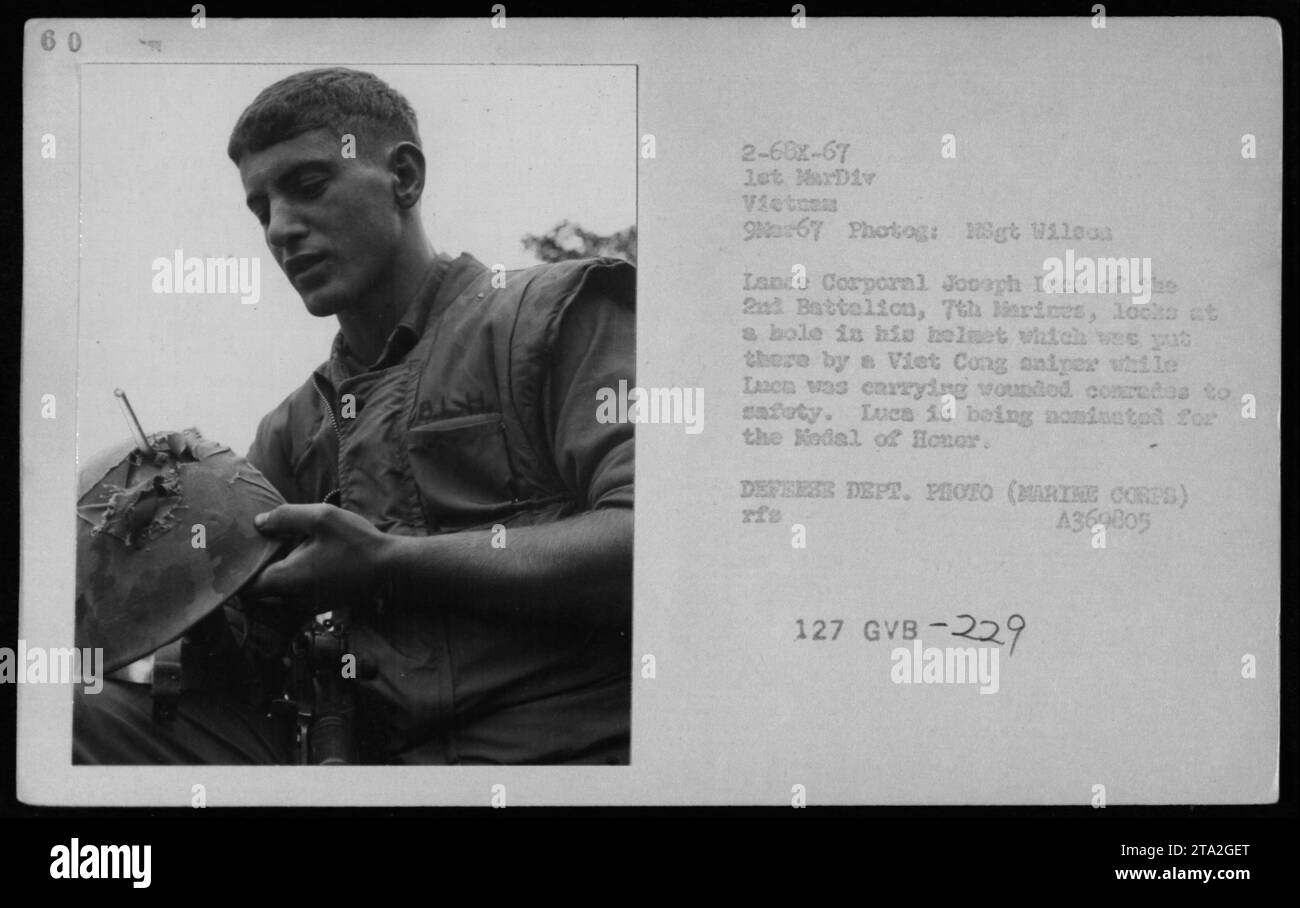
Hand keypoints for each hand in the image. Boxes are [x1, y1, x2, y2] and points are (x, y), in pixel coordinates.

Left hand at [244, 504, 392, 613]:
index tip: (239, 553)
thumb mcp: (321, 518)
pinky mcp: (321, 603)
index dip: (238, 572)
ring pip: (279, 590)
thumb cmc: (357, 543)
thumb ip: (285, 517)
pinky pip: (297, 592)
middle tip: (261, 544)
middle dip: (259, 569)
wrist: (392, 569)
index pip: (246, 588)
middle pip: (261, 589)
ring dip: (280, 572)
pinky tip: (309, 555)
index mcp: (288, 579)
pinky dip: (296, 576)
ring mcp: (308, 603)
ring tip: (286, 546)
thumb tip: (258, 523)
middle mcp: (293, 598)